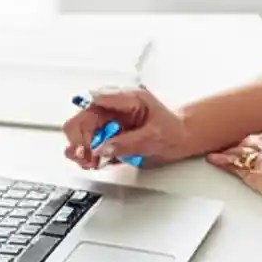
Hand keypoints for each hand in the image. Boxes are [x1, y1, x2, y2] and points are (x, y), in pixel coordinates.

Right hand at [62, 87, 191, 168]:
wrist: (181, 138)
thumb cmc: (174, 130)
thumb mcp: (154, 137)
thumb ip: (128, 143)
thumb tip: (104, 148)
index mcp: (127, 98)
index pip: (95, 101)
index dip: (84, 121)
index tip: (84, 142)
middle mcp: (114, 107)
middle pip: (82, 118)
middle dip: (80, 140)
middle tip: (87, 158)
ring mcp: (109, 121)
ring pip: (80, 131)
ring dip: (80, 149)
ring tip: (90, 163)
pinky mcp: (108, 135)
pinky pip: (88, 143)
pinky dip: (86, 155)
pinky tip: (93, 163)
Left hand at [207, 133, 261, 216]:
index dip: (252, 140)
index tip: (245, 141)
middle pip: (249, 142)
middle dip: (236, 144)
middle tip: (224, 144)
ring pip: (240, 152)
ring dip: (226, 152)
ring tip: (214, 152)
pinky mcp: (261, 176)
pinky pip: (237, 167)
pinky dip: (224, 163)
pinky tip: (215, 161)